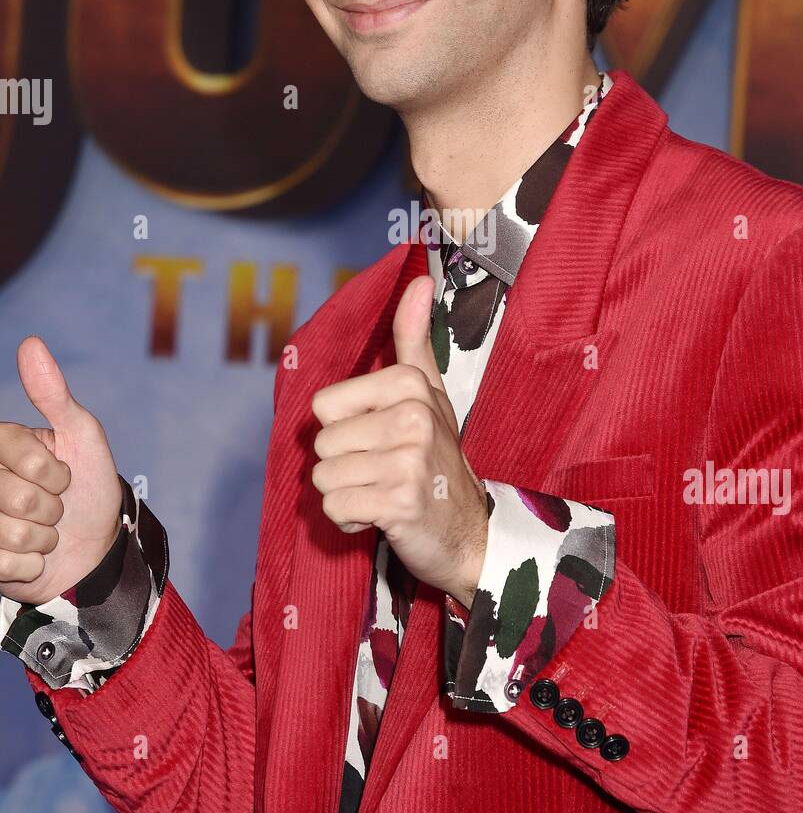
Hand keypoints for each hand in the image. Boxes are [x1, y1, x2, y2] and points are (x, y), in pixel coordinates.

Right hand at [0, 338, 123, 604]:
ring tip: (44, 533)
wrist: (93, 547)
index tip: (64, 476)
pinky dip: (30, 567)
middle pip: (16, 497)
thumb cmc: (88, 486)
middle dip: (50, 509)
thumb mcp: (82, 436)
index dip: (55, 472)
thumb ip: (53, 395)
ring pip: (10, 533)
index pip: (24, 457)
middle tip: (55, 508)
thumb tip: (31, 343)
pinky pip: (5, 565)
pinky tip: (32, 559)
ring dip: (42, 540)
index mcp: (1, 444)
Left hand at [311, 275, 488, 607]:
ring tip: (382, 493)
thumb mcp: (428, 394)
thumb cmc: (439, 459)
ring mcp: (408, 462)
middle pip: (322, 444)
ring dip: (346, 495)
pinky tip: (381, 517)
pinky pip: (336, 509)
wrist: (471, 532)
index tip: (379, 440)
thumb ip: (414, 338)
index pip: (324, 406)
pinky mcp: (400, 503)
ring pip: (324, 478)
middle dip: (343, 466)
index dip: (343, 429)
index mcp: (411, 385)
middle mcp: (412, 418)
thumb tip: (419, 280)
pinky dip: (350, 522)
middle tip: (382, 472)